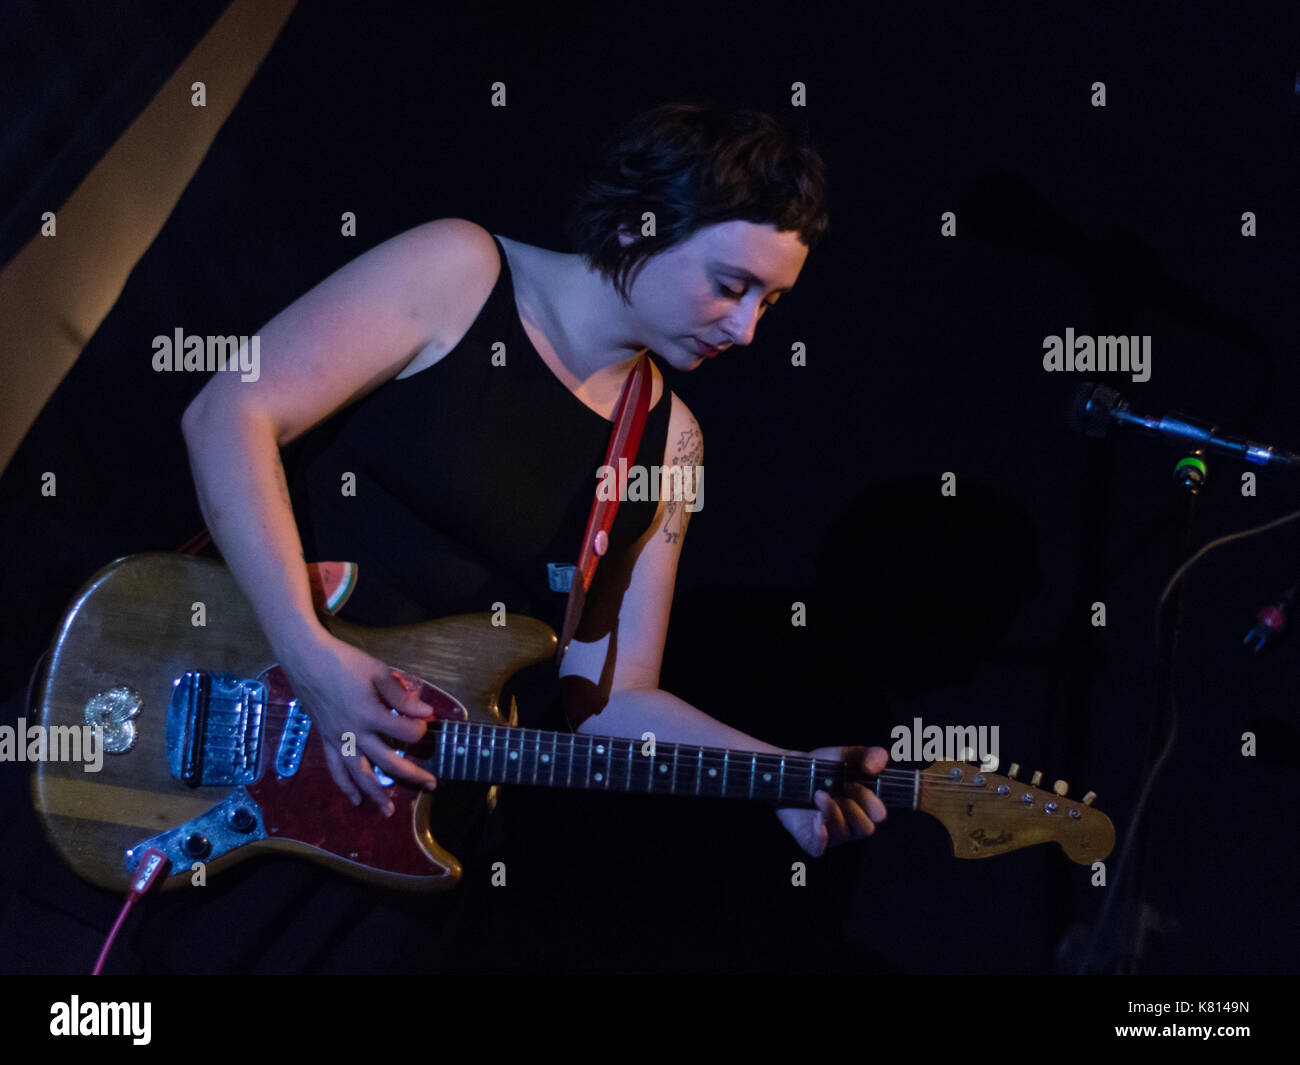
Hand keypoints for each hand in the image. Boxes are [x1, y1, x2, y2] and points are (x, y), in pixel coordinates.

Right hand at [278, 631, 438, 813]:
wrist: (306, 659)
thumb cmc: (344, 662)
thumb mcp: (378, 672)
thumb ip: (402, 696)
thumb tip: (427, 714)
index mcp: (370, 715)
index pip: (405, 732)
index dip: (420, 728)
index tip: (426, 721)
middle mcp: (355, 733)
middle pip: (388, 762)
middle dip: (413, 775)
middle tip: (432, 785)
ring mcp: (339, 740)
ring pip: (360, 775)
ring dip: (376, 795)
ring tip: (390, 811)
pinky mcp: (326, 740)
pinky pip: (336, 769)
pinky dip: (346, 787)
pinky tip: (356, 800)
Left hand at [776, 745, 887, 856]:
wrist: (792, 769)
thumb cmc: (824, 765)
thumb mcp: (848, 755)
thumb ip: (870, 755)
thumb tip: (875, 766)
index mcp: (864, 808)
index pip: (878, 814)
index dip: (869, 800)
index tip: (852, 782)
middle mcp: (851, 825)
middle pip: (865, 828)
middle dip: (853, 806)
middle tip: (840, 788)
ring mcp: (831, 834)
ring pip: (842, 834)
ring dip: (832, 811)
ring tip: (819, 793)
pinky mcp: (809, 838)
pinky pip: (818, 848)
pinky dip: (820, 837)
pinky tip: (816, 819)